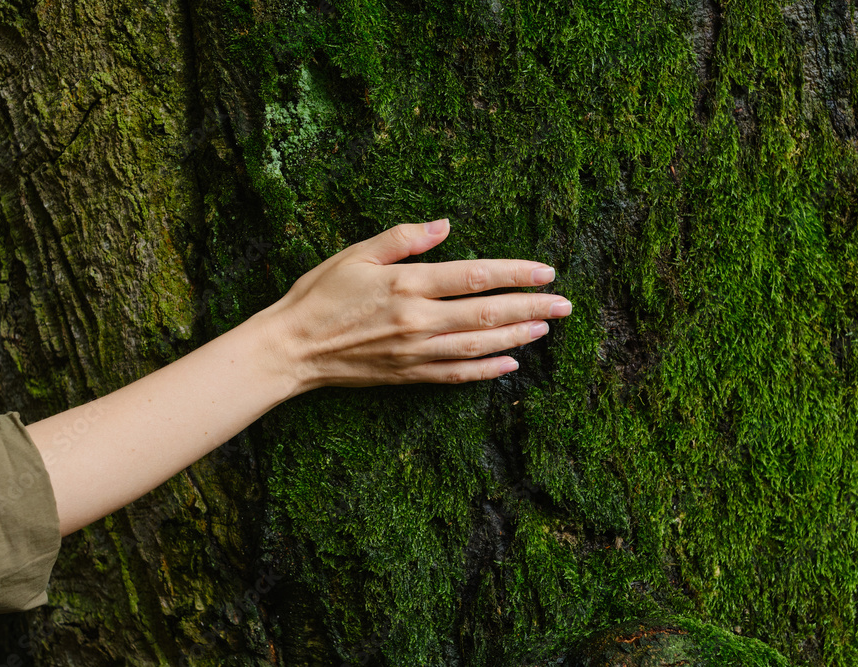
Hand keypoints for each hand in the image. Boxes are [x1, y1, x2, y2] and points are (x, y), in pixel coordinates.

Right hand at [268, 218, 572, 389]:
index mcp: (409, 285)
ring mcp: (416, 352)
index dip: (516, 273)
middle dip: (532, 307)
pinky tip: (510, 365)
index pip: (477, 276)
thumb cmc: (320, 294)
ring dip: (518, 336)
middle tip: (565, 304)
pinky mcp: (409, 375)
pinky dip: (487, 371)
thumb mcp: (357, 254)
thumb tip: (446, 225)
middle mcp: (419, 320)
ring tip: (546, 328)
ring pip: (480, 344)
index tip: (546, 271)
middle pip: (489, 312)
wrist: (292, 348)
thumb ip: (404, 239)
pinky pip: (457, 375)